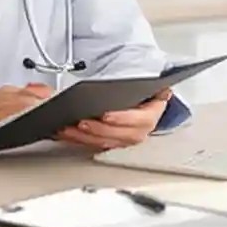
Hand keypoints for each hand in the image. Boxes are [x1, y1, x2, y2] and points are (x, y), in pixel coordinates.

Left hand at [56, 88, 171, 149]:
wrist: (143, 97)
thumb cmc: (143, 90)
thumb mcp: (150, 82)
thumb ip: (154, 84)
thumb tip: (160, 90)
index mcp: (153, 113)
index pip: (139, 120)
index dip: (122, 119)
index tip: (105, 114)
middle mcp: (140, 130)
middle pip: (119, 136)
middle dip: (98, 130)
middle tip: (81, 122)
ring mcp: (125, 138)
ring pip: (105, 143)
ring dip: (85, 137)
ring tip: (68, 128)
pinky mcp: (111, 142)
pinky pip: (94, 144)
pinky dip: (79, 140)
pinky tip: (66, 133)